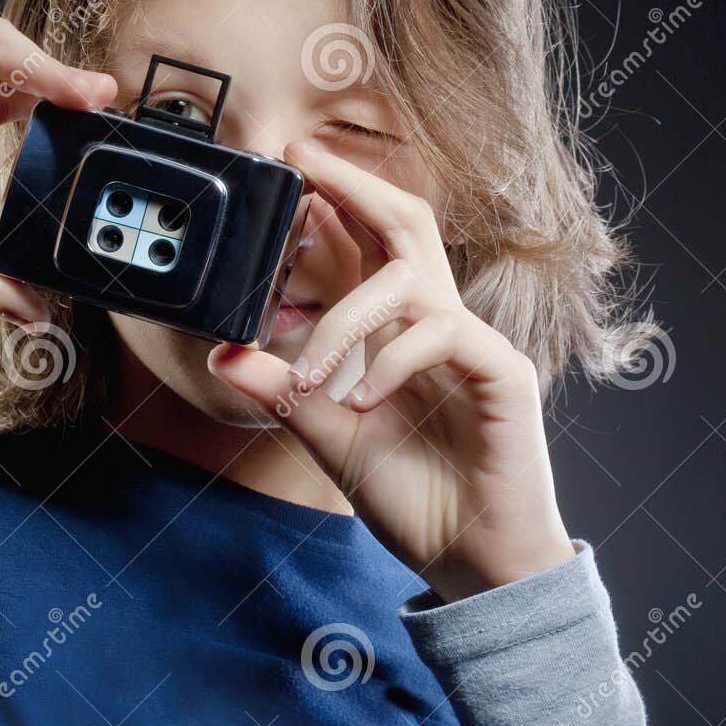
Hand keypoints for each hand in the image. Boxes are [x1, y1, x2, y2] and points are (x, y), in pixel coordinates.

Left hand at [208, 139, 574, 601]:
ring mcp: (476, 344)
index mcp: (400, 331)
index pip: (369, 245)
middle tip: (303, 161)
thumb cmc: (413, 497)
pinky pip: (446, 333)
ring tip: (313, 377)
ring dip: (346, 322)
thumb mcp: (328, 437)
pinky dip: (392, 360)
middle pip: (407, 223)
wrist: (474, 564)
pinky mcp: (504, 374)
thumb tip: (221, 352)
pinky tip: (361, 400)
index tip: (289, 168)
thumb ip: (283, 390)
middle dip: (355, 184)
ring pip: (411, 281)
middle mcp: (439, 324)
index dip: (336, 200)